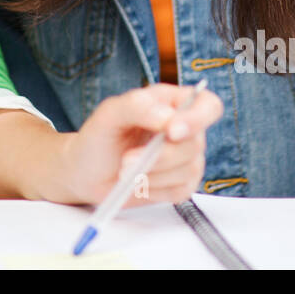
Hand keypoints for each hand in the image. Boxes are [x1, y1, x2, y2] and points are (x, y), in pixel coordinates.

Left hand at [61, 84, 222, 207]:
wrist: (86, 172)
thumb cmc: (99, 137)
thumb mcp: (110, 113)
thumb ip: (138, 106)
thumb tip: (168, 118)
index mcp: (172, 102)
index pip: (208, 106)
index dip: (197, 119)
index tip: (172, 132)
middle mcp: (184, 129)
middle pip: (195, 143)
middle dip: (160, 156)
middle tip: (127, 159)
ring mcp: (185, 158)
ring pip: (189, 169)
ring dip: (152, 174)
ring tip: (126, 171)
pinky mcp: (180, 184)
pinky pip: (181, 190)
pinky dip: (154, 190)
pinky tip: (137, 183)